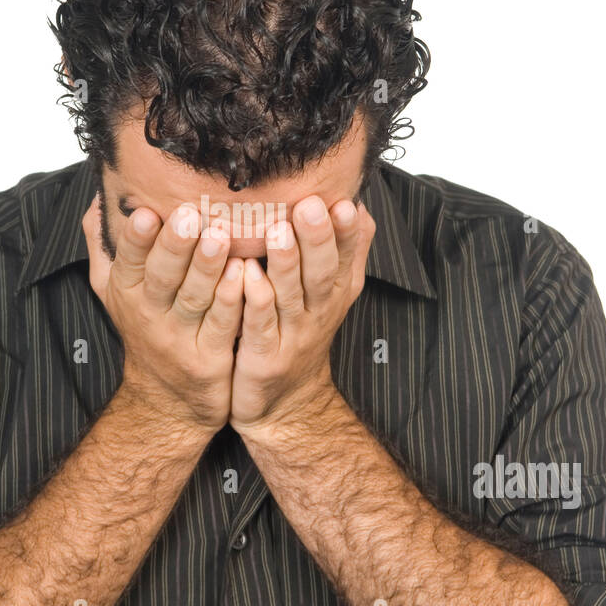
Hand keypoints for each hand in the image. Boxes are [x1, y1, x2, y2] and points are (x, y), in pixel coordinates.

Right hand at [83, 195, 243, 436]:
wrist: (165, 398)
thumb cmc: (145, 327)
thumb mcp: (112, 290)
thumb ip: (105, 245)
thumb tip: (99, 197)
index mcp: (126, 291)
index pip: (129, 260)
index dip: (137, 239)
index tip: (146, 212)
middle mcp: (149, 314)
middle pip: (162, 277)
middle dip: (175, 247)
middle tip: (190, 216)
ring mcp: (180, 338)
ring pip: (194, 299)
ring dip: (207, 268)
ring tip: (220, 238)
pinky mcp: (209, 358)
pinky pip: (222, 326)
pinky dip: (232, 300)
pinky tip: (245, 274)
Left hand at [229, 196, 375, 437]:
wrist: (287, 404)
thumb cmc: (302, 335)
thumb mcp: (333, 294)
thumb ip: (346, 252)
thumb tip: (360, 204)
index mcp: (334, 292)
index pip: (346, 257)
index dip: (346, 232)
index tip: (345, 202)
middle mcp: (318, 312)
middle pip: (321, 272)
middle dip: (317, 239)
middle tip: (310, 206)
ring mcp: (291, 335)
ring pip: (289, 295)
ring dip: (284, 263)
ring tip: (276, 231)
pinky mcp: (264, 356)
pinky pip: (258, 324)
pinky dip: (254, 300)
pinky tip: (245, 275)